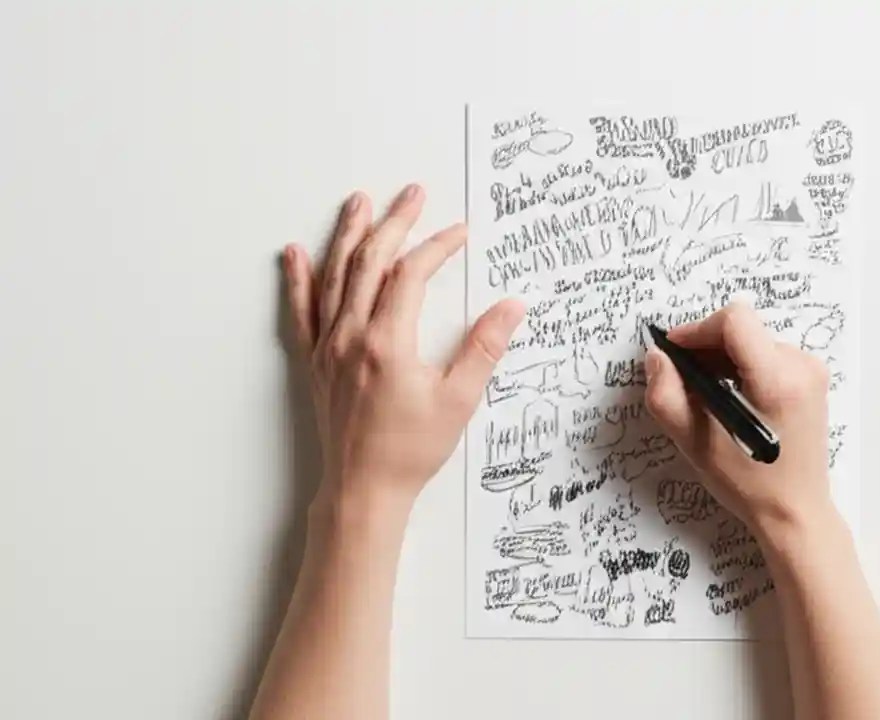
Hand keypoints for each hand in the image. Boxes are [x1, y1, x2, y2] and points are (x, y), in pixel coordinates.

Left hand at [282, 184, 524, 512]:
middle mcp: (351, 337)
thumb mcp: (458, 400)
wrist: (363, 489)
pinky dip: (298, 279)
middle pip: (369, 262)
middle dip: (394, 223)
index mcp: (387, 342)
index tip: (458, 232)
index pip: (411, 275)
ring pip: (334, 277)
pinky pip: (301, 311)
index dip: (436, 247)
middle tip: (412, 193)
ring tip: (360, 203)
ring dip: (348, 236)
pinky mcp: (315, 362)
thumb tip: (511, 308)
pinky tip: (295, 254)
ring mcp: (328, 348)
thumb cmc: (410, 450)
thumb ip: (483, 349)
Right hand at [644, 302, 832, 538]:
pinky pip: (767, 353)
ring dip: (722, 358)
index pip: (734, 321)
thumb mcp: (696, 444)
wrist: (795, 511)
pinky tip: (730, 396)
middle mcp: (801, 367)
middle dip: (706, 347)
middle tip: (683, 379)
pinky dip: (741, 366)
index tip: (674, 353)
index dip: (696, 330)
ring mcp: (810, 371)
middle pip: (742, 329)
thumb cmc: (749, 484)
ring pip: (752, 340)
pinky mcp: (811, 379)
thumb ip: (666, 396)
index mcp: (777, 380)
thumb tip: (658, 357)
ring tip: (705, 393)